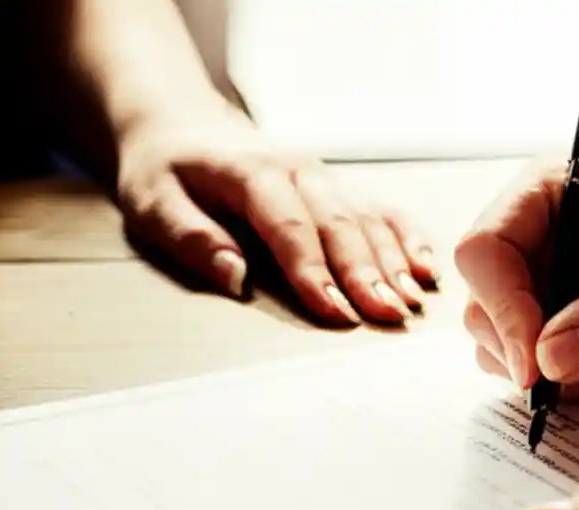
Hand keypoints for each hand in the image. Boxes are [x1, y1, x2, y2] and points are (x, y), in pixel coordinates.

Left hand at [115, 102, 435, 325]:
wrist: (181, 124)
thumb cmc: (165, 171)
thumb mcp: (152, 202)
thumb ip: (190, 237)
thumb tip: (232, 276)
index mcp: (250, 173)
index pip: (289, 227)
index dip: (314, 272)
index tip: (335, 311)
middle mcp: (296, 170)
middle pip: (338, 224)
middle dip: (365, 272)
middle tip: (387, 315)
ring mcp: (322, 176)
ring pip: (366, 217)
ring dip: (392, 260)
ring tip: (411, 301)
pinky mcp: (335, 186)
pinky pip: (380, 208)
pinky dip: (407, 236)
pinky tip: (427, 267)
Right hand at [454, 161, 578, 398]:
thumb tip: (549, 362)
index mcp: (549, 193)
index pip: (484, 251)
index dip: (501, 308)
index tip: (535, 366)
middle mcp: (533, 236)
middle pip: (483, 306)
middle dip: (535, 352)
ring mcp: (543, 282)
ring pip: (506, 346)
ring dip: (562, 374)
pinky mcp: (560, 322)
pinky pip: (542, 369)